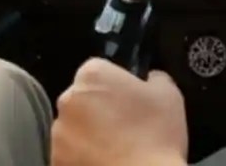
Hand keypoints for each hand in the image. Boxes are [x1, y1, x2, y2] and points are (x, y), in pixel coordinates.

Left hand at [52, 58, 188, 165]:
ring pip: (74, 127)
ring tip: (114, 148)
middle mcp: (68, 99)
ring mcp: (59, 132)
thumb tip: (150, 78)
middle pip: (82, 98)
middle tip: (123, 125)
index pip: (99, 70)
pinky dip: (82, 156)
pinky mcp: (55, 160)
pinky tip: (105, 162)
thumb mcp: (170, 95)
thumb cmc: (156, 134)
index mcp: (93, 75)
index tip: (129, 101)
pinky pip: (70, 153)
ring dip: (88, 133)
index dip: (115, 85)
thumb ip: (155, 78)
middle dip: (98, 108)